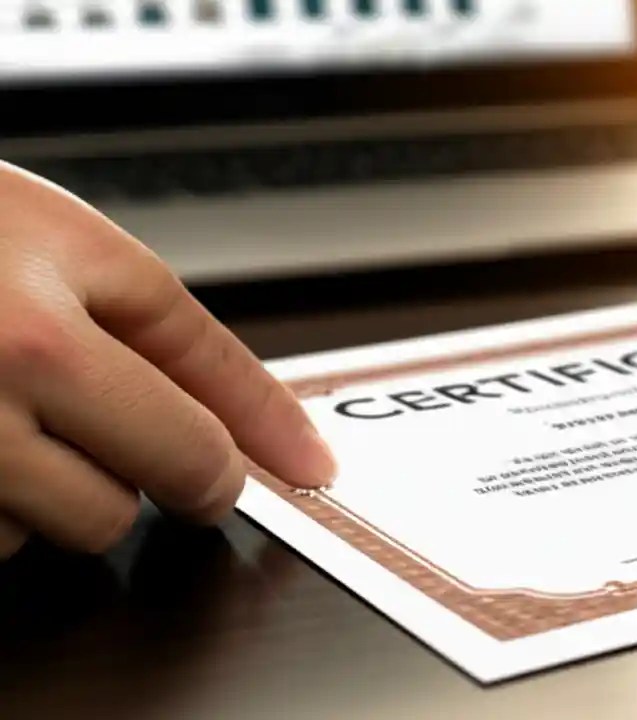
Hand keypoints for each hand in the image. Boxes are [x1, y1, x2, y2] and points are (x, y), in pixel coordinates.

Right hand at [0, 162, 335, 558]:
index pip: (204, 408)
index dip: (252, 443)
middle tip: (118, 425)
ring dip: (46, 491)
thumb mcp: (60, 239)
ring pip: (60, 532)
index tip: (296, 470)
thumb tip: (295, 444)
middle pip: (152, 486)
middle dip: (159, 467)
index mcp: (46, 300)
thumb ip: (178, 338)